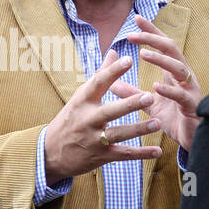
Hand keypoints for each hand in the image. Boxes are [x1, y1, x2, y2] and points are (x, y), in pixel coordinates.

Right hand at [44, 49, 161, 183]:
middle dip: (130, 105)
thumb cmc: (71, 119)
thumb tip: (114, 51)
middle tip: (149, 97)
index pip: (98, 83)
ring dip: (138, 129)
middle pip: (110, 111)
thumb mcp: (81, 97)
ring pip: (118, 134)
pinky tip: (158, 151)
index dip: (113, 71)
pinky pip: (123, 154)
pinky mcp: (100, 156)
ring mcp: (93, 139)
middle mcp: (87, 119)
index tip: (128, 60)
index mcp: (82, 101)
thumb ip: (101, 75)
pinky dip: (141, 153)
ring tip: (158, 123)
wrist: (50, 153)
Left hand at [117, 14, 202, 152]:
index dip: (151, 31)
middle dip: (153, 39)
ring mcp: (190, 90)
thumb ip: (133, 93)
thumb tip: (112, 84)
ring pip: (179, 68)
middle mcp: (184, 77)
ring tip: (142, 54)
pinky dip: (169, 91)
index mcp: (174, 73)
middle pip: (171, 50)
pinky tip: (156, 87)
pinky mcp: (192, 106)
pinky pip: (182, 95)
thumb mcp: (149, 104)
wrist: (192, 141)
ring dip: (161, 60)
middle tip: (132, 34)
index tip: (136, 18)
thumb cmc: (174, 120)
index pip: (163, 46)